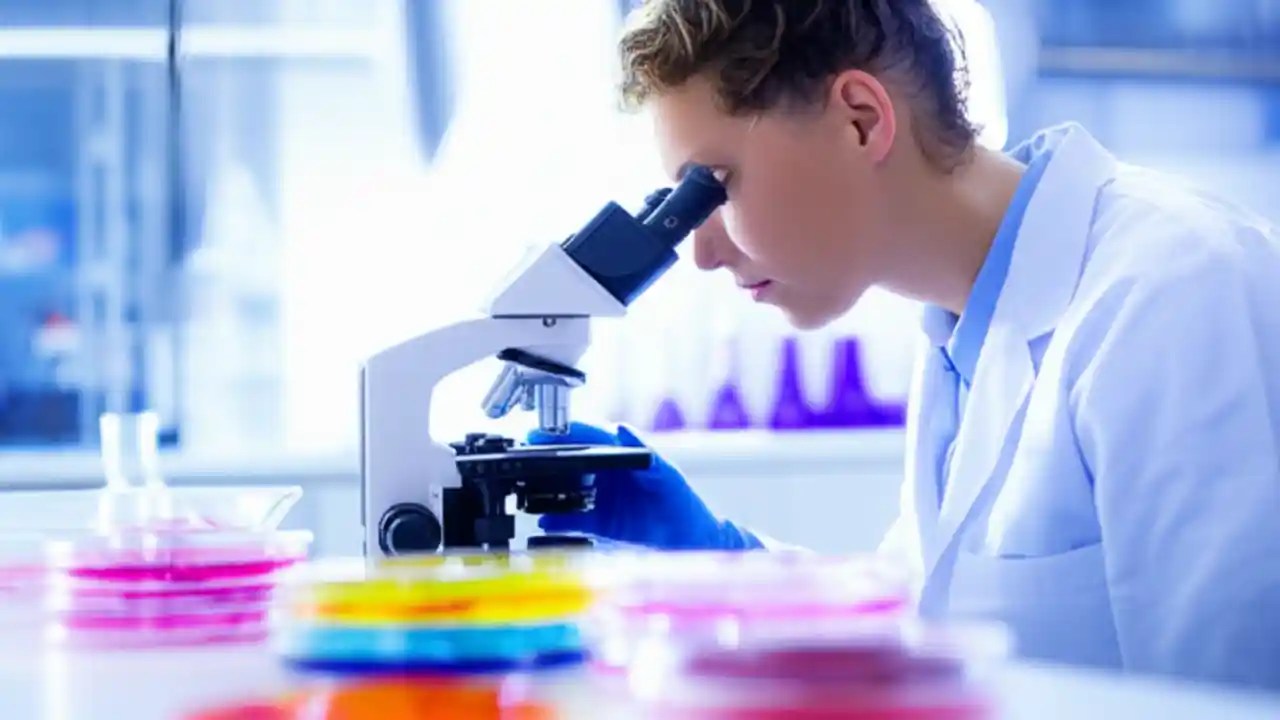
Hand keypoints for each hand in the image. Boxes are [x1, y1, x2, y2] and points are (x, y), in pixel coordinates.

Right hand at [525, 422, 761, 550]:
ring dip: (547, 490)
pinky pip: (571, 519)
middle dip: (546, 460)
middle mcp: (608, 474)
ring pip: (566, 489)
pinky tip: (545, 523)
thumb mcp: (668, 477)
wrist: (693, 543)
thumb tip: (624, 430)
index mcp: (623, 455)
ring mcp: (601, 498)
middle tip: (524, 460)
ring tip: (530, 492)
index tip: (539, 432)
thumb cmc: (685, 505)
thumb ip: (647, 455)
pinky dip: (556, 521)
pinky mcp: (599, 523)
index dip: (562, 432)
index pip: (587, 436)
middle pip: (569, 461)